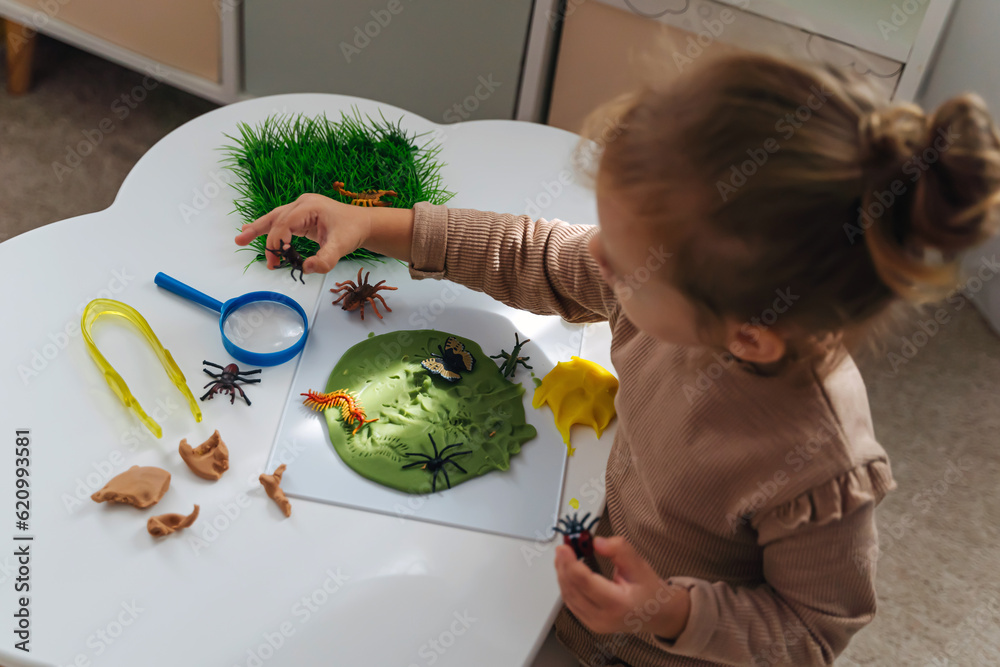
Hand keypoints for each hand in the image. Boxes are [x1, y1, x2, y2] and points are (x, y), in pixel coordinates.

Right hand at [233, 194, 372, 274]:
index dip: (277, 241)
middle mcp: (303, 204)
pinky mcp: (301, 216)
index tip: (278, 259)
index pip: (286, 223)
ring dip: (258, 229)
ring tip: (240, 238)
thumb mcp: (342, 247)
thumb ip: (325, 260)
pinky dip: (268, 229)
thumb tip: (305, 269)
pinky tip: (251, 231)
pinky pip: (281, 222)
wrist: (363, 224)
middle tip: (241, 242)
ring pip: (275, 218)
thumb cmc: (352, 231)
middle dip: (260, 233)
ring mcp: (301, 209)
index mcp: (311, 206)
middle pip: (275, 218)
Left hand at [554, 536, 689, 638]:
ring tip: (563, 556)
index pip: (586, 584)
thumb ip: (620, 550)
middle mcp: (604, 619)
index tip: (564, 547)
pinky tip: (567, 571)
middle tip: (562, 547)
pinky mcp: (590, 623)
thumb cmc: (651, 591)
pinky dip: (567, 585)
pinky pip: (571, 603)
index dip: (571, 564)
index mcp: (618, 605)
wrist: (659, 614)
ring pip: (569, 598)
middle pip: (573, 591)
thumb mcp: (640, 566)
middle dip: (563, 567)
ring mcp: (595, 624)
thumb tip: (597, 542)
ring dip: (562, 575)